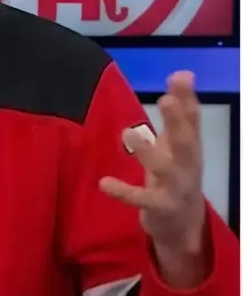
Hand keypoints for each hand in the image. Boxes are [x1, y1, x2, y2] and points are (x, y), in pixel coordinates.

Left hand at [100, 72, 208, 285]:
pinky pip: (141, 199)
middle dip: (178, 122)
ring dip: (148, 152)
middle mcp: (186, 165)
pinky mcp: (158, 206)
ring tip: (129, 133)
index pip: (192, 120)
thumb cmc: (178, 172)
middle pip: (186, 142)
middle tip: (167, 99)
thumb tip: (184, 72)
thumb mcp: (180, 142)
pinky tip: (103, 183)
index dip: (187, 98)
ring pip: (164, 169)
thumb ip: (181, 110)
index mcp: (190, 147)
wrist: (183, 223)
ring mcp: (174, 187)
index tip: (181, 76)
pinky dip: (124, 192)